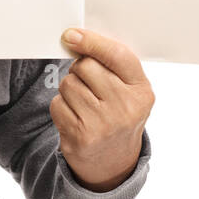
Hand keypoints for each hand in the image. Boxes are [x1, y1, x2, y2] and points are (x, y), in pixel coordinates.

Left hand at [50, 27, 154, 191]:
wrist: (113, 163)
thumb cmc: (118, 115)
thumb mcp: (129, 91)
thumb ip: (111, 64)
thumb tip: (75, 38)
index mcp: (141, 91)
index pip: (116, 55)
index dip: (92, 42)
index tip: (71, 36)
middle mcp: (125, 107)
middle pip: (86, 66)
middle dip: (80, 70)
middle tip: (88, 85)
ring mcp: (103, 124)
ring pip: (68, 84)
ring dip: (69, 90)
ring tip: (84, 105)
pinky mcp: (80, 136)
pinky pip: (57, 104)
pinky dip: (61, 107)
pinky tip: (75, 118)